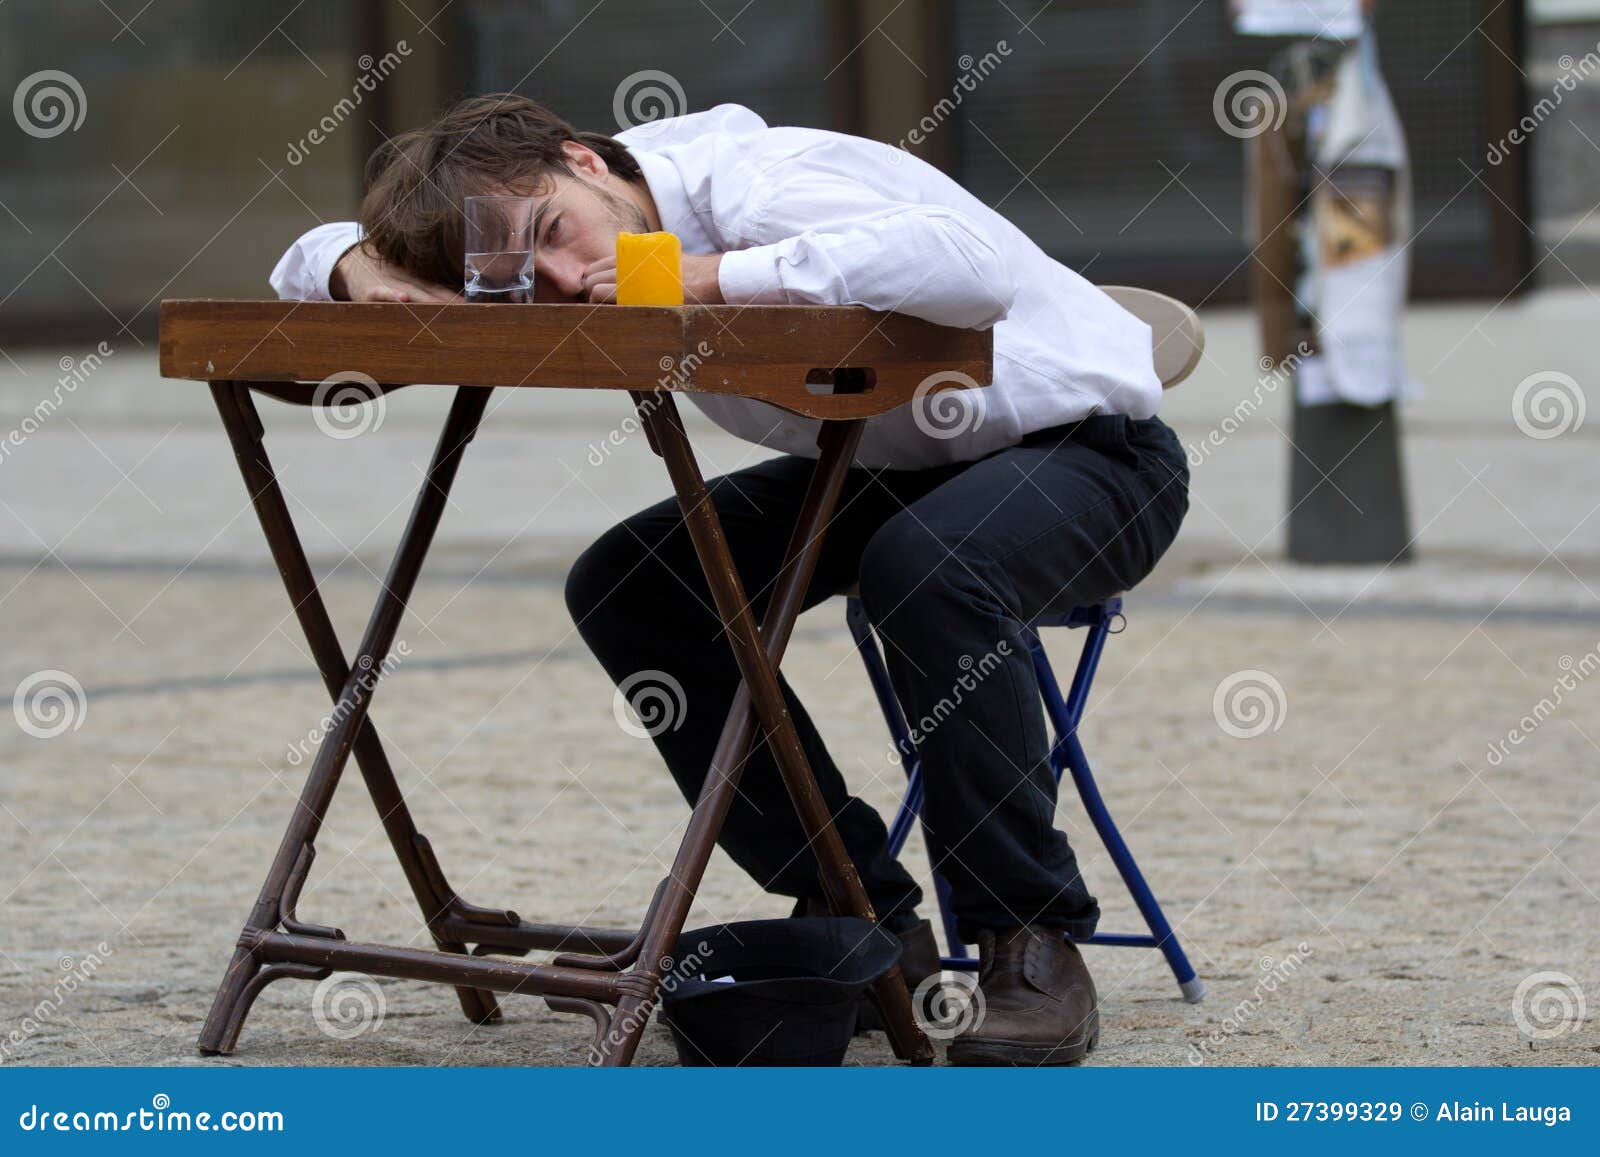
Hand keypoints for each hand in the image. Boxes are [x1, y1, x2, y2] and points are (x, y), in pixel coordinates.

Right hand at [331, 241, 460, 302]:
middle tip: (469, 309)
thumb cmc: (387, 276)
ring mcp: (388, 284)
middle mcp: (407, 281)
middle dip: (450, 301)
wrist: (350, 263)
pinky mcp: (369, 291)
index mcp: (420, 280)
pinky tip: (402, 298)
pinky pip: (380, 293)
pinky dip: (391, 295)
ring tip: (444, 305)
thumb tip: (463, 301)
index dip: (460, 296)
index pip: (444, 289)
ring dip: (427, 300)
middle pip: (432, 291)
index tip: (481, 305)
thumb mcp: (411, 278)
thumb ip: (433, 289)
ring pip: (411, 292)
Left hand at [578, 252, 724, 304]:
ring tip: (607, 312)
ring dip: (595, 302)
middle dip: (590, 292)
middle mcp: (626, 264)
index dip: (594, 280)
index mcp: (631, 255)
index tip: (600, 292)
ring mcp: (629, 280)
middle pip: (590, 278)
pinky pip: (605, 301)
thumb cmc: (689, 271)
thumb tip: (629, 265)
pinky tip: (614, 317)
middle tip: (601, 305)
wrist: (708, 279)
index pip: (596, 266)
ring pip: (593, 289)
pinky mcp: (634, 297)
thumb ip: (643, 258)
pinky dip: (603, 309)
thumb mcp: (663, 254)